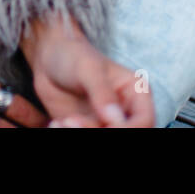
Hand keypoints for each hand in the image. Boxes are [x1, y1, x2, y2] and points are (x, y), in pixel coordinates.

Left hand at [20, 13, 155, 127]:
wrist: (49, 60)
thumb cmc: (73, 55)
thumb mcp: (87, 67)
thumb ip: (101, 91)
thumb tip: (114, 117)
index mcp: (137, 93)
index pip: (145, 121)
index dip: (127, 129)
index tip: (103, 124)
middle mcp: (126, 111)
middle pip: (126, 134)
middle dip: (99, 131)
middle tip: (71, 121)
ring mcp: (108, 123)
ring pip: (105, 137)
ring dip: (82, 133)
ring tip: (62, 121)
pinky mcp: (90, 129)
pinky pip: (85, 137)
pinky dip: (70, 134)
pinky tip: (55, 123)